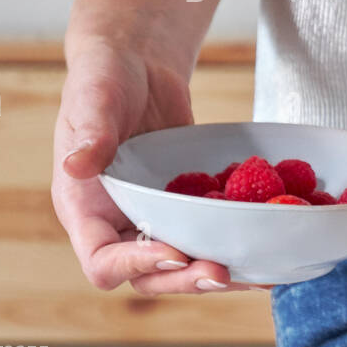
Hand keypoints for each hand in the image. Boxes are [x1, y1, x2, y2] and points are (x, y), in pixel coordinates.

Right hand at [52, 37, 243, 293]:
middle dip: (185, 280)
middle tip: (222, 272)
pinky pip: (209, 234)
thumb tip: (76, 166)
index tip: (172, 253)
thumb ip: (89, 133)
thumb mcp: (92, 99)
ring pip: (184, 264)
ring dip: (216, 272)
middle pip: (149, 276)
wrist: (137, 66)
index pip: (102, 261)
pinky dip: (237, 245)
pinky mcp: (188, 207)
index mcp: (85, 210)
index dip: (135, 266)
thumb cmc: (102, 79)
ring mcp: (156, 217)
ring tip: (254, 273)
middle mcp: (120, 223)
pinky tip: (270, 250)